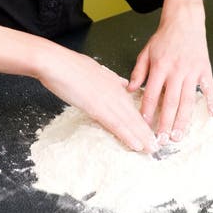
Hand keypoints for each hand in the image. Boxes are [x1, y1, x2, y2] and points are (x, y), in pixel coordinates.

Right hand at [37, 47, 157, 153]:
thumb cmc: (69, 65)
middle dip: (145, 131)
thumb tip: (120, 83)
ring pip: (128, 121)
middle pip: (134, 114)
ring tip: (152, 149)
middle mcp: (115, 91)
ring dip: (141, 137)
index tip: (148, 130)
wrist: (55, 63)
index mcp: (114, 83)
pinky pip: (115, 124)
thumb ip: (108, 78)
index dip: (140, 118)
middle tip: (156, 145)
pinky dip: (127, 135)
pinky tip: (136, 145)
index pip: (131, 104)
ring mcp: (107, 100)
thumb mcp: (95, 69)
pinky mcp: (97, 107)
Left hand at [127, 2, 212, 142]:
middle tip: (162, 139)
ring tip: (179, 135)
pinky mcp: (204, 70)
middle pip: (170, 101)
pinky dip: (211, 101)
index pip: (152, 93)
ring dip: (184, 119)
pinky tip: (212, 115)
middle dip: (165, 122)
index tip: (144, 126)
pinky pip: (208, 88)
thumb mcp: (146, 52)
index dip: (147, 110)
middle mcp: (176, 71)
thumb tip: (130, 89)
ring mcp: (192, 71)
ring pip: (188, 100)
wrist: (184, 21)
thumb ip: (138, 71)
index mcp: (160, 67)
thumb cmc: (164, 37)